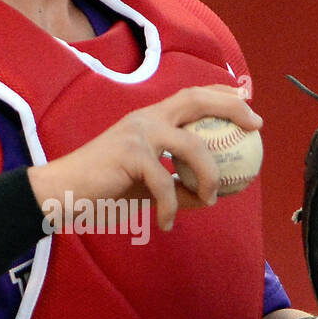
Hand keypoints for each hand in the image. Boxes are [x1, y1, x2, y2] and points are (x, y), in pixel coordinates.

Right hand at [27, 84, 262, 231]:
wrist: (62, 193)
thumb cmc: (103, 190)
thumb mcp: (147, 188)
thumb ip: (177, 186)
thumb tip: (212, 196)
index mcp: (150, 119)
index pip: (192, 96)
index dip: (222, 95)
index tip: (248, 101)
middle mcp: (146, 118)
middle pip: (196, 100)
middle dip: (231, 107)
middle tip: (256, 125)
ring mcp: (138, 133)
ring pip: (192, 146)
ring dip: (209, 175)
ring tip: (210, 199)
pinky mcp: (129, 154)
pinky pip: (166, 183)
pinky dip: (172, 207)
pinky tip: (167, 224)